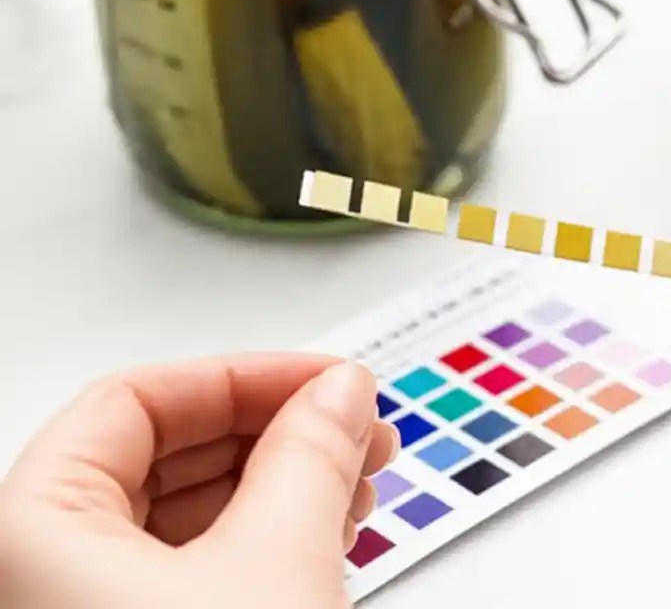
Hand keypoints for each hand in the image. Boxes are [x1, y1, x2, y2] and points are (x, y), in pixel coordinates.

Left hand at [0, 354, 397, 608]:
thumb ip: (311, 455)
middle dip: (276, 434)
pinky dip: (264, 545)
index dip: (246, 377)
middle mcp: (40, 573)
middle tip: (352, 426)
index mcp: (30, 532)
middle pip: (161, 456)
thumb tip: (339, 393)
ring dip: (283, 488)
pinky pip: (192, 574)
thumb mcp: (278, 560)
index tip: (325, 378)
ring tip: (356, 482)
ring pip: (184, 518)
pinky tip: (326, 535)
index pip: (133, 400)